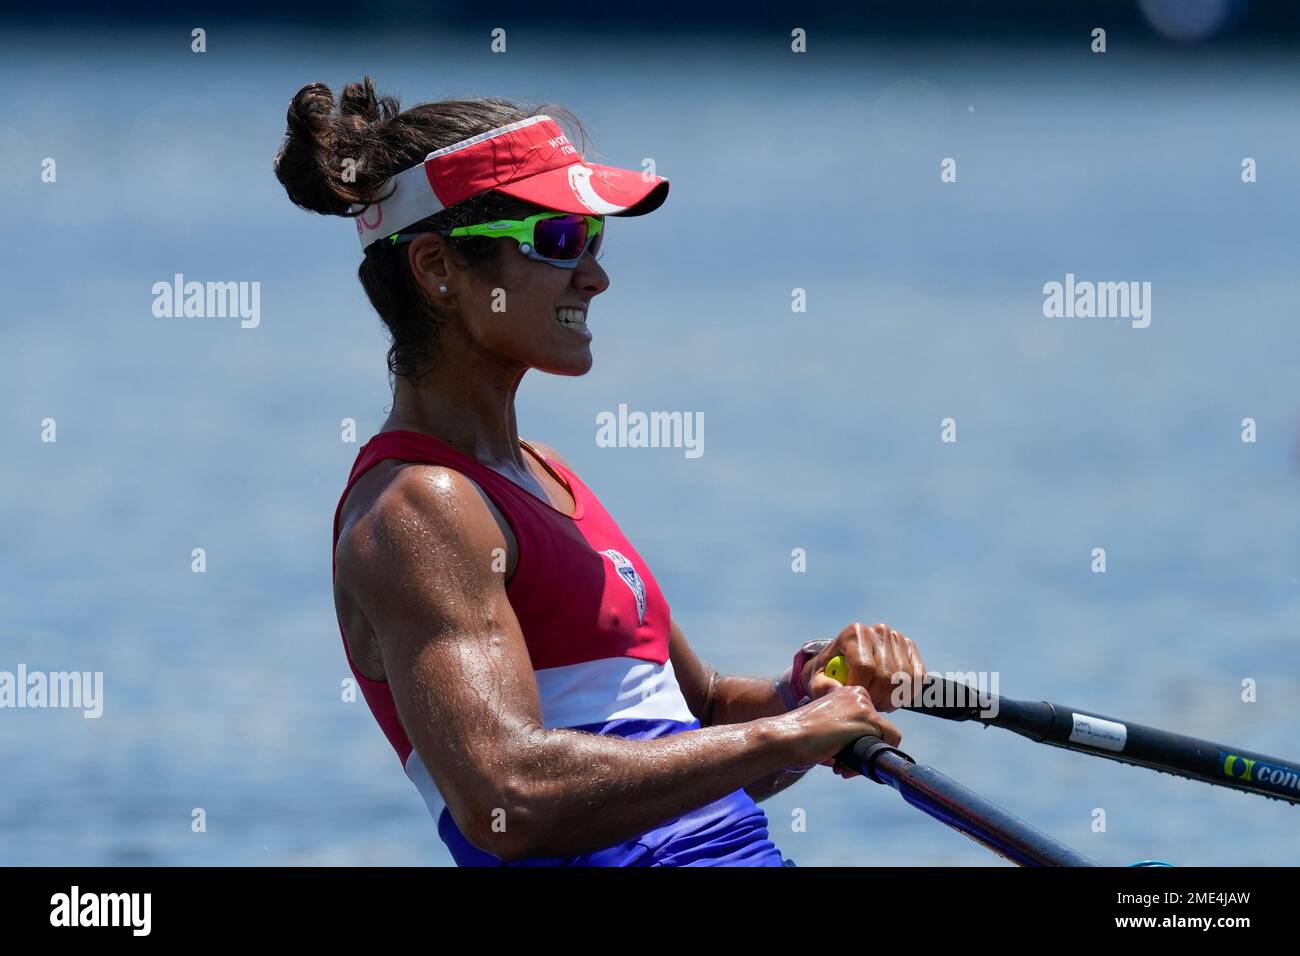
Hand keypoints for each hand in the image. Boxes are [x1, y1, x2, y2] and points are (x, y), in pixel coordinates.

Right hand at [779, 683, 900, 775]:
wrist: (787, 736)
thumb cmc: (799, 736)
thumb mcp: (825, 725)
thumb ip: (844, 730)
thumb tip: (864, 748)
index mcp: (846, 692)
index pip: (867, 720)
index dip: (857, 742)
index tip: (838, 753)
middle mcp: (857, 693)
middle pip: (877, 729)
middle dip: (861, 750)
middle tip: (839, 764)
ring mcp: (864, 704)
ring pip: (883, 737)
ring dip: (863, 758)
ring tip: (840, 767)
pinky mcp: (868, 717)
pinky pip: (890, 740)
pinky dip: (873, 759)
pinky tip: (847, 766)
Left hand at [803, 622, 925, 713]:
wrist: (845, 660)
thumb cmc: (830, 671)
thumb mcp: (817, 678)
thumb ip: (822, 686)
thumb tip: (836, 689)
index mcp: (854, 633)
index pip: (864, 667)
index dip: (862, 690)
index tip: (856, 701)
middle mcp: (878, 631)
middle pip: (886, 676)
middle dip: (877, 699)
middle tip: (868, 706)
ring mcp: (896, 638)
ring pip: (903, 679)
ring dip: (892, 699)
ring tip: (877, 702)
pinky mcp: (910, 647)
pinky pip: (918, 677)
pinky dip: (908, 693)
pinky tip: (893, 697)